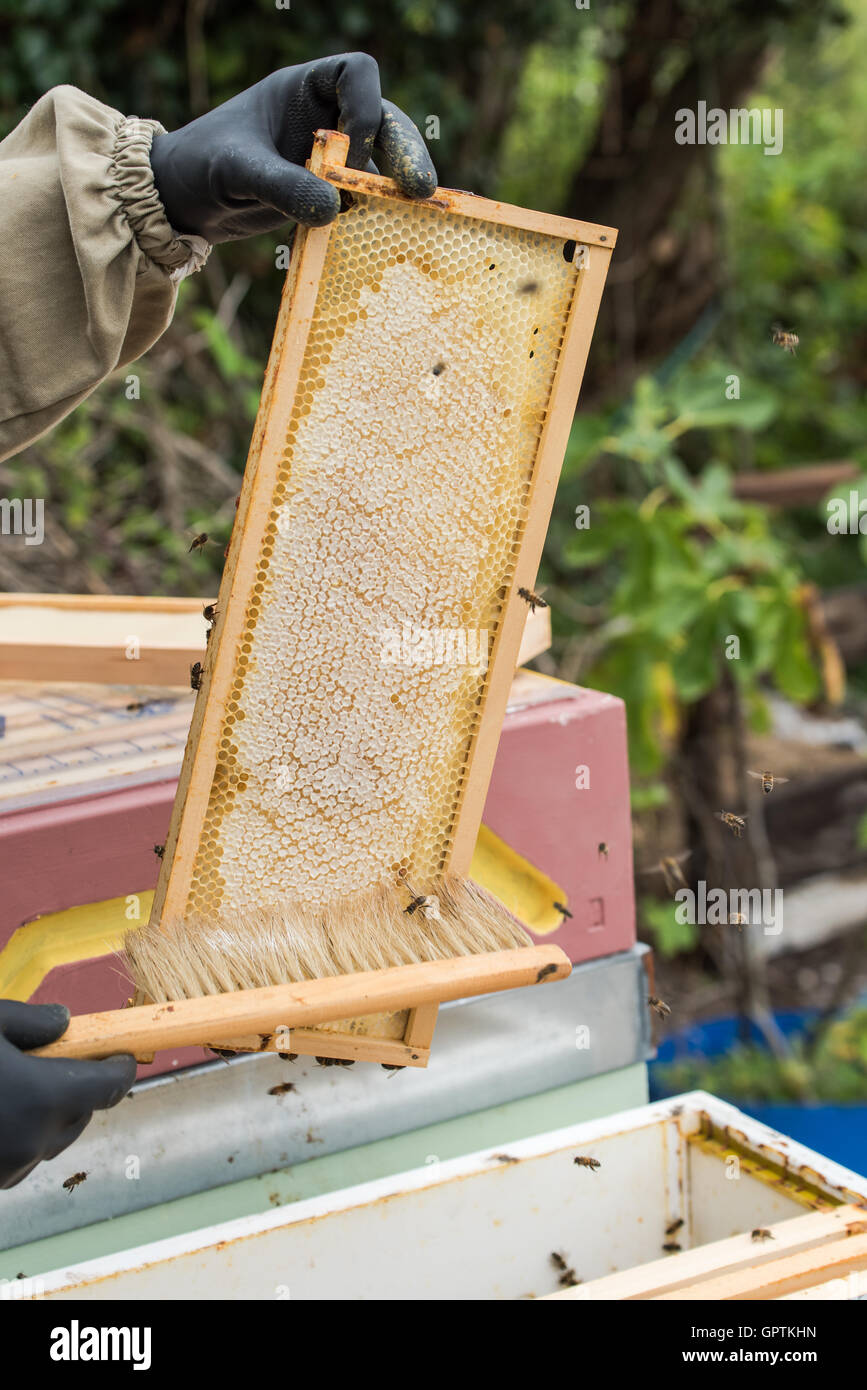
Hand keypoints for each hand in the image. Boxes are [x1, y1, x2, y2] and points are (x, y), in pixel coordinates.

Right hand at [0, 1000, 135, 1188]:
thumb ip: (34, 1021)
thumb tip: (65, 1022)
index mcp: (44, 1096)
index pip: (110, 1086)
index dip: (121, 1068)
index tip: (122, 1055)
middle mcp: (36, 1139)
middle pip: (83, 1112)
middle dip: (79, 1087)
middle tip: (56, 1062)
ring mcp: (13, 1168)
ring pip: (54, 1138)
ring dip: (51, 1115)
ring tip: (21, 1086)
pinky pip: (25, 1158)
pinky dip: (24, 1136)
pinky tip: (2, 1113)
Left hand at [149, 53, 437, 243]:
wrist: (184, 200)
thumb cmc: (202, 165)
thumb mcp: (237, 171)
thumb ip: (282, 185)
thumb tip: (334, 211)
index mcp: (302, 90)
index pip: (357, 74)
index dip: (365, 107)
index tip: (351, 151)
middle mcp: (324, 118)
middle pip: (384, 122)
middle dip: (405, 152)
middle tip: (422, 192)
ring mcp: (331, 160)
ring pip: (382, 166)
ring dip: (400, 189)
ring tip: (419, 217)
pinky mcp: (329, 196)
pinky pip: (366, 203)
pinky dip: (380, 218)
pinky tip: (389, 239)